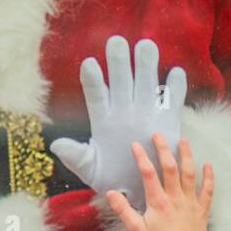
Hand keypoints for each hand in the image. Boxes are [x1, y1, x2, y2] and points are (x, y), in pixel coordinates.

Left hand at [49, 36, 185, 211]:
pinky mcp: (168, 121)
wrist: (138, 190)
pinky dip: (175, 88)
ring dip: (146, 65)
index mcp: (103, 121)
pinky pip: (172, 101)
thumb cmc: (109, 178)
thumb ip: (75, 156)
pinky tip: (175, 74)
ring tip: (146, 45)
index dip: (93, 80)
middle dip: (118, 62)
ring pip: (145, 85)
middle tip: (116, 41)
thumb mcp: (89, 169)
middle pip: (121, 82)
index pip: (96, 96)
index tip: (88, 64)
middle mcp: (124, 112)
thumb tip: (56, 144)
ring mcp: (146, 113)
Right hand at [105, 133, 216, 230]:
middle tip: (158, 135)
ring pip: (190, 173)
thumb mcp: (136, 229)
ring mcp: (190, 201)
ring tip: (183, 141)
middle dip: (163, 149)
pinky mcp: (201, 208)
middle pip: (170, 167)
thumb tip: (111, 193)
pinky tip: (207, 164)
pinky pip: (207, 189)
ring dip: (186, 155)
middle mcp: (175, 197)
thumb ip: (123, 210)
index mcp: (158, 201)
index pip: (148, 173)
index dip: (141, 157)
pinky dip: (208, 176)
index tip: (136, 145)